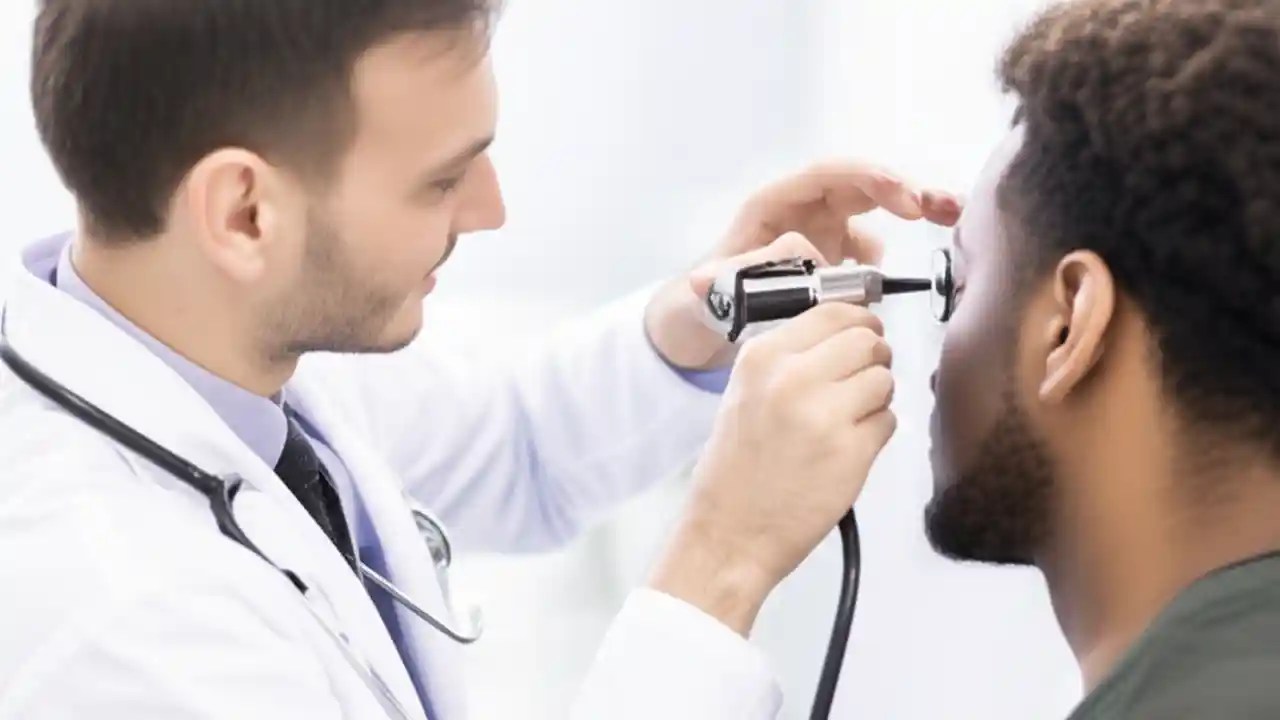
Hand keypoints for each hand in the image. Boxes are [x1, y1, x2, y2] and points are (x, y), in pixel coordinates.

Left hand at [645, 161, 961, 369]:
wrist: (701, 322)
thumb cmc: (702, 299)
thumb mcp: (710, 288)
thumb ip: (737, 274)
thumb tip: (765, 262)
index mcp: (776, 205)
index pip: (830, 176)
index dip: (870, 180)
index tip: (905, 201)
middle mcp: (802, 211)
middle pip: (861, 184)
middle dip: (904, 188)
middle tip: (942, 206)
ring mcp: (820, 232)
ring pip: (873, 212)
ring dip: (910, 210)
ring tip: (949, 219)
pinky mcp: (831, 260)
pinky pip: (867, 252)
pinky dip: (889, 258)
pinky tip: (907, 271)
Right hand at [648, 302, 895, 634]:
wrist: (729, 535)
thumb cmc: (735, 471)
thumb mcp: (745, 393)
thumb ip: (791, 358)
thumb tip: (849, 331)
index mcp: (763, 357)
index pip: (835, 311)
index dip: (859, 324)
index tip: (861, 337)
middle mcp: (793, 377)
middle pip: (868, 339)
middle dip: (873, 359)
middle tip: (860, 383)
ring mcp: (824, 414)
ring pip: (884, 378)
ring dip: (876, 398)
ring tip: (846, 422)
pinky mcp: (851, 451)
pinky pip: (889, 421)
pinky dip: (876, 434)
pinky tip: (845, 451)